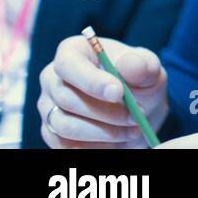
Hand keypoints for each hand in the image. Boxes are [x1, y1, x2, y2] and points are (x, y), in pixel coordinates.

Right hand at [39, 34, 167, 148]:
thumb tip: (128, 64)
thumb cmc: (139, 80)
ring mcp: (49, 107)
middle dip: (105, 111)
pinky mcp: (52, 132)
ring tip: (134, 129)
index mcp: (73, 52)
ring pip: (66, 125)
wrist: (139, 108)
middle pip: (67, 98)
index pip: (69, 64)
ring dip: (104, 132)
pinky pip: (65, 145)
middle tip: (136, 116)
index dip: (91, 80)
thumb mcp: (149, 69)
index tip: (118, 93)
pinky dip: (95, 146)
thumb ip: (142, 64)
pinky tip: (118, 140)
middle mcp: (53, 78)